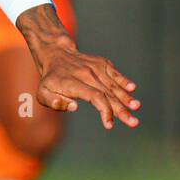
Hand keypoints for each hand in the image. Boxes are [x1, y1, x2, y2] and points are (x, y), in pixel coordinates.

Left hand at [18, 4, 139, 129]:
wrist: (56, 54)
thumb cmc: (50, 80)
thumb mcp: (42, 94)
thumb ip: (54, 102)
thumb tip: (74, 106)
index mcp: (72, 83)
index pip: (94, 96)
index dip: (105, 110)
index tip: (109, 124)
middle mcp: (85, 74)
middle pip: (107, 93)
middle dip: (121, 110)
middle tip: (133, 123)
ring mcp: (95, 66)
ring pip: (113, 84)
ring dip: (126, 98)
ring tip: (136, 107)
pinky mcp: (102, 62)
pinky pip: (115, 73)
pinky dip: (124, 80)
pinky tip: (132, 88)